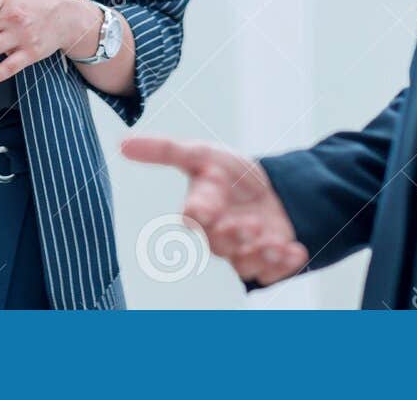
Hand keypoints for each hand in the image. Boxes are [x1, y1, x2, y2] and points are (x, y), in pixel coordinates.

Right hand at [121, 137, 308, 285]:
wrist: (271, 189)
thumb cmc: (229, 174)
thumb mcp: (201, 154)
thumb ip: (164, 150)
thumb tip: (121, 144)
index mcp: (201, 209)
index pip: (194, 216)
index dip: (200, 214)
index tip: (205, 211)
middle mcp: (219, 235)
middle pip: (220, 244)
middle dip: (235, 235)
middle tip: (249, 224)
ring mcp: (244, 251)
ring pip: (245, 263)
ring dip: (262, 254)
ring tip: (277, 242)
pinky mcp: (268, 263)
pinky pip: (273, 273)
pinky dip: (285, 264)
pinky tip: (295, 249)